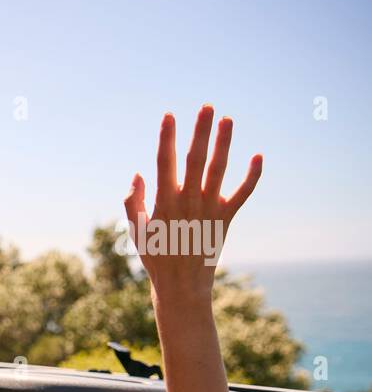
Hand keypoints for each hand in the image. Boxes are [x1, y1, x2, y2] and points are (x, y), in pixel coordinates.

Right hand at [124, 105, 261, 304]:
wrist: (181, 285)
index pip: (164, 163)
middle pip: (194, 159)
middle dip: (200, 132)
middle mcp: (188, 201)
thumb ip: (132, 201)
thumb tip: (139, 173)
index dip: (166, 138)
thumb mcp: (135, 231)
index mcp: (164, 202)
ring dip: (224, 143)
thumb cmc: (156, 256)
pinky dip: (252, 175)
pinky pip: (242, 193)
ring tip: (228, 119)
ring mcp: (208, 209)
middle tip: (207, 106)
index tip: (169, 115)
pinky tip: (258, 155)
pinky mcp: (225, 218)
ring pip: (217, 170)